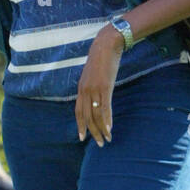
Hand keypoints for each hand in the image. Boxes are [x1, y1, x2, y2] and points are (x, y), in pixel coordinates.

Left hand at [75, 24, 124, 146]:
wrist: (106, 45)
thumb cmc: (102, 59)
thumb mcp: (94, 75)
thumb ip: (93, 86)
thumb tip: (96, 95)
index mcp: (81, 89)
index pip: (79, 112)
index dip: (80, 125)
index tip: (82, 137)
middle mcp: (85, 91)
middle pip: (86, 117)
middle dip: (92, 132)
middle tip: (98, 143)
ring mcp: (94, 90)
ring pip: (96, 115)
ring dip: (101, 130)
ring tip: (106, 140)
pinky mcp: (104, 87)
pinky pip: (104, 108)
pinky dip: (107, 120)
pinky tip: (110, 129)